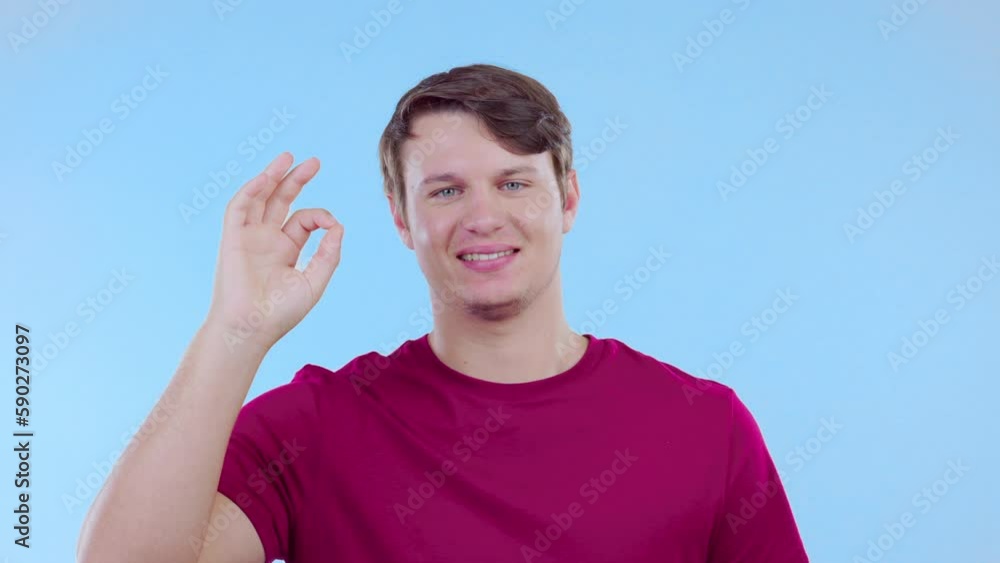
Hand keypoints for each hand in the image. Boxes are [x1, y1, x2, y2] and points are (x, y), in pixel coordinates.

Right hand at [205, 152, 343, 349]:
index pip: (304, 221)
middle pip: (281, 201)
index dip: (321, 217)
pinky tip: (266, 178)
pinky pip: (239, 208)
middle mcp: (267, 241)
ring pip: (260, 198)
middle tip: (314, 162)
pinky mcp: (232, 239)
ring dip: (272, 177)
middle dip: (296, 180)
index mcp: (286, 251)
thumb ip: (329, 254)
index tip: (333, 225)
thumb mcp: (314, 282)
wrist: (251, 329)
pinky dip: (251, 191)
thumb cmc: (281, 313)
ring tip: (288, 156)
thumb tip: (339, 226)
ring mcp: (248, 238)